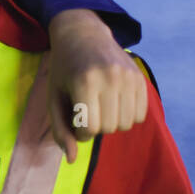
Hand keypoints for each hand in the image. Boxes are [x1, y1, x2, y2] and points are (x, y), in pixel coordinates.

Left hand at [45, 9, 148, 163]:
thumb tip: (71, 159)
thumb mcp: (54, 97)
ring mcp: (129, 77)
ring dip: (111, 122)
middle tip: (85, 109)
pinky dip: (126, 116)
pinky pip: (140, 116)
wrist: (83, 34)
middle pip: (109, 128)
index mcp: (85, 82)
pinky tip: (113, 101)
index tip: (74, 118)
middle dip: (94, 126)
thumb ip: (60, 130)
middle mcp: (110, 78)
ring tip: (99, 104)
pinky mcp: (140, 78)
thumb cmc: (64, 70)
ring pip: (126, 125)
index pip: (90, 129)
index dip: (80, 132)